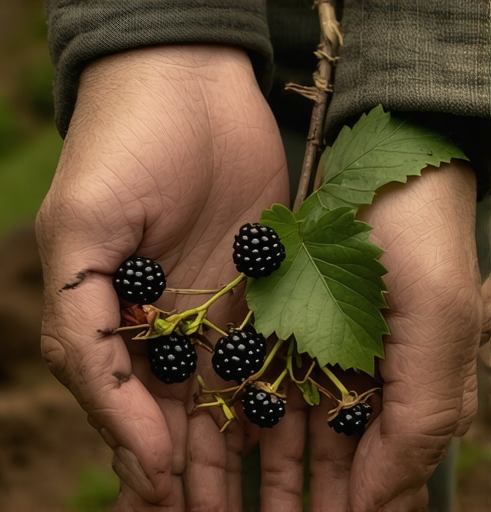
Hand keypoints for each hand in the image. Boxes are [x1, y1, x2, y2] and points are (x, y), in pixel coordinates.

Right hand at [36, 46, 288, 510]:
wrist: (185, 88)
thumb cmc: (119, 154)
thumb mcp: (75, 241)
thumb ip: (85, 339)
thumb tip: (136, 437)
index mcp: (115, 320)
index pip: (127, 407)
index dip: (143, 457)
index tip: (167, 502)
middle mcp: (168, 321)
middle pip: (183, 414)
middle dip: (201, 473)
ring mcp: (219, 304)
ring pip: (233, 393)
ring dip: (245, 450)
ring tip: (268, 505)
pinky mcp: (266, 281)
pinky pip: (276, 348)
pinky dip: (282, 395)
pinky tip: (295, 437)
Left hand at [254, 160, 482, 510]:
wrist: (380, 170)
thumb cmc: (421, 242)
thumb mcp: (443, 328)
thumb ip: (423, 418)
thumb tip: (382, 504)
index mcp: (398, 390)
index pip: (373, 472)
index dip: (349, 508)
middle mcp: (351, 377)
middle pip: (318, 456)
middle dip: (290, 499)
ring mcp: (309, 349)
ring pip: (277, 424)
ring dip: (252, 470)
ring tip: (220, 510)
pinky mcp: (274, 320)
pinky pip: (248, 375)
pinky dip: (230, 412)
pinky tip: (208, 445)